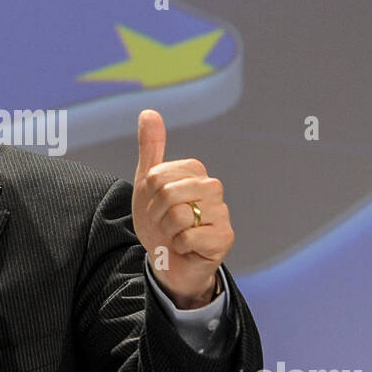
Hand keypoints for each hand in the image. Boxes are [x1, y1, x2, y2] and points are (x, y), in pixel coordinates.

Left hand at [132, 109, 234, 308]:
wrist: (169, 260)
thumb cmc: (160, 221)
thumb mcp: (148, 184)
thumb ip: (150, 148)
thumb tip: (148, 112)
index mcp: (195, 171)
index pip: (156, 177)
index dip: (148, 197)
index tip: (156, 207)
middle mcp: (213, 187)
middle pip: (166, 194)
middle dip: (156, 215)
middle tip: (165, 224)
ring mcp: (222, 212)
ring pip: (178, 216)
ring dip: (168, 231)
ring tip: (176, 235)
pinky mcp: (224, 237)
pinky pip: (188, 237)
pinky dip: (179, 247)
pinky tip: (187, 248)